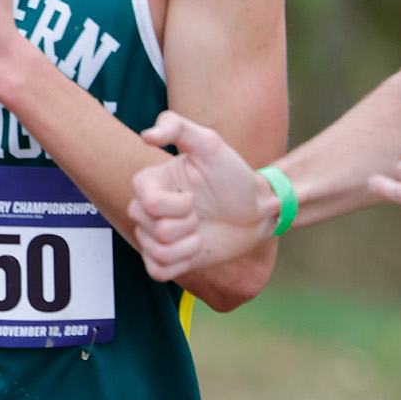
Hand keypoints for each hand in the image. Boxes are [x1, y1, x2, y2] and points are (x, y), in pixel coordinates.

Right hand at [127, 110, 270, 281]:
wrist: (255, 209)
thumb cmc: (233, 175)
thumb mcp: (210, 144)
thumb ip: (177, 128)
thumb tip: (146, 135)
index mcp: (148, 182)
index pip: (147, 204)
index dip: (177, 206)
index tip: (194, 196)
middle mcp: (146, 208)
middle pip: (151, 229)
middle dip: (185, 225)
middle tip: (200, 213)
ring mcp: (154, 235)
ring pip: (155, 252)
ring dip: (187, 244)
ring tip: (200, 230)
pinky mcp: (165, 259)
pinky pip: (157, 271)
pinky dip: (181, 263)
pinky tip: (196, 247)